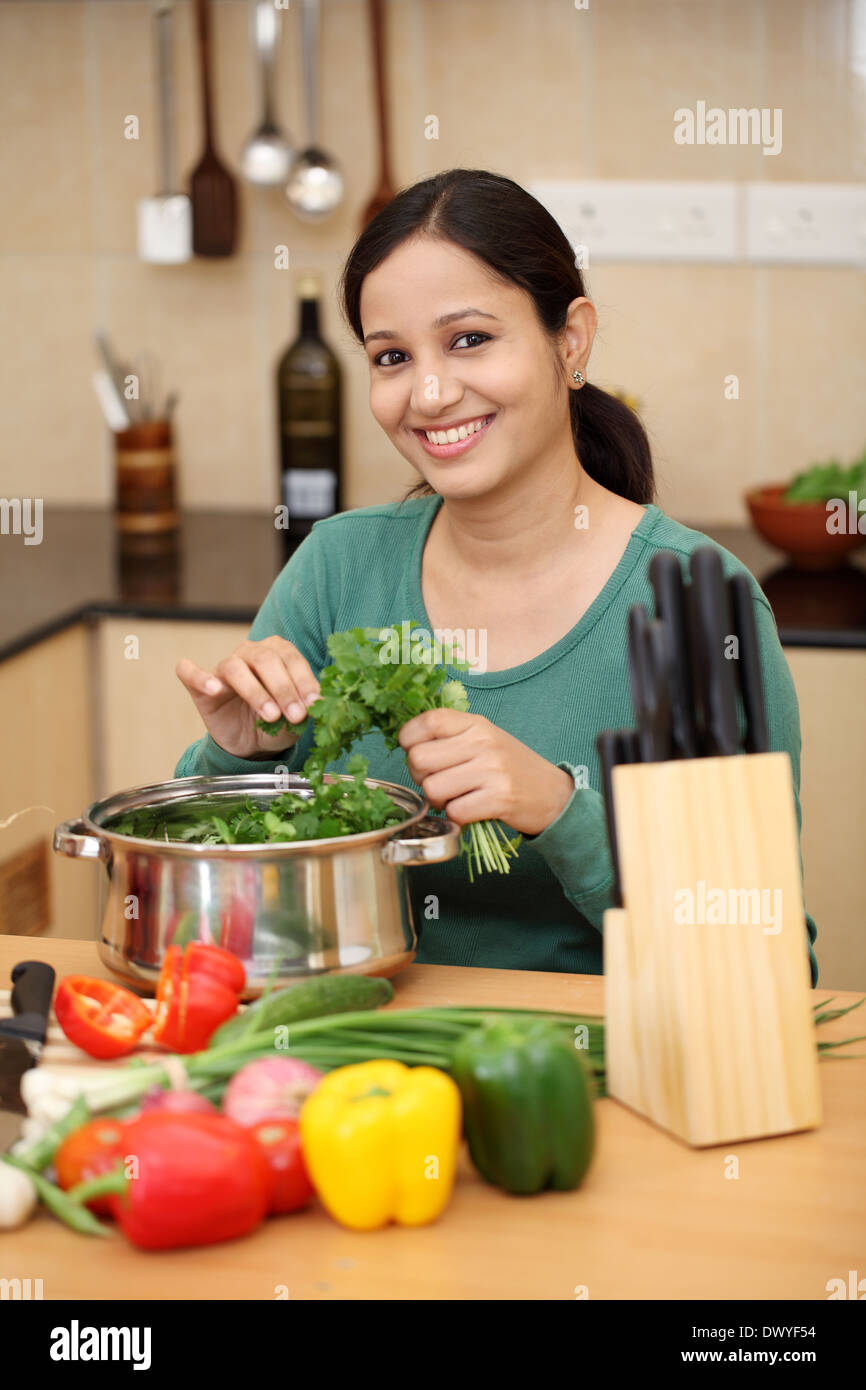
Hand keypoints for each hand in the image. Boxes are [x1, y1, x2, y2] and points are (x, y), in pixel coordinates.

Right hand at [176, 636, 320, 758]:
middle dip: (284, 688)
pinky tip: (215, 689)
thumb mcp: (293, 723)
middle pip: (265, 659)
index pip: (291, 658)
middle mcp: (250, 654)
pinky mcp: (198, 685)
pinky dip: (200, 676)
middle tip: (295, 715)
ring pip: (235, 667)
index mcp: (277, 654)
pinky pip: (189, 672)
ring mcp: (223, 668)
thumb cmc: (273, 725)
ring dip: (255, 691)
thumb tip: (315, 707)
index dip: (303, 680)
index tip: (313, 704)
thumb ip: (302, 713)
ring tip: (270, 715)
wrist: (248, 745)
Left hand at [397, 708, 574, 836]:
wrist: (554, 795)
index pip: (427, 721)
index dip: (409, 740)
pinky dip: (457, 816)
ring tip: (457, 798)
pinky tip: (471, 810)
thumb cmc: (512, 768)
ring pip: (432, 789)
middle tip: (439, 782)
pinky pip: (454, 811)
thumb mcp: (485, 739)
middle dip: (421, 777)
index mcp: (476, 724)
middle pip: (419, 759)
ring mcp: (492, 770)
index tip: (415, 752)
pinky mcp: (499, 799)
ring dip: (439, 801)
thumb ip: (451, 737)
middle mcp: (483, 742)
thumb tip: (409, 745)